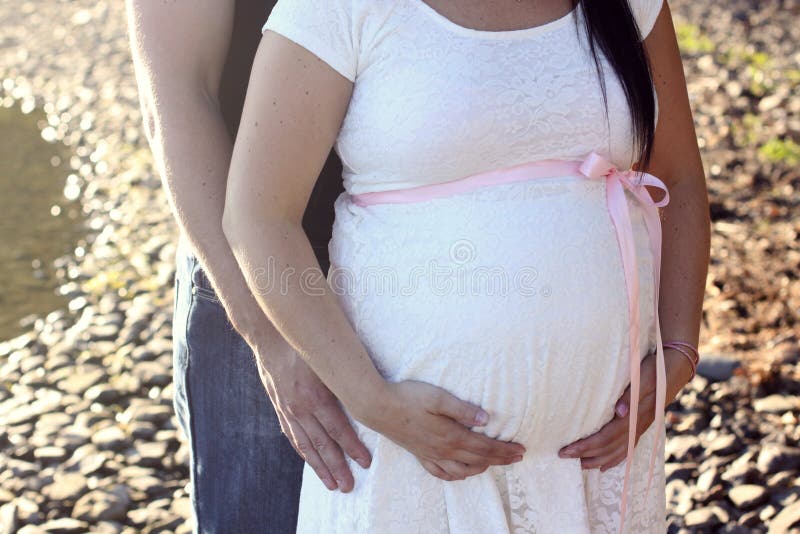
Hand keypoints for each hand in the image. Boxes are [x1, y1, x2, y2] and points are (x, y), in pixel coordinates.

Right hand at [254, 344, 370, 492]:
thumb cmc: (306, 341)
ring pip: (305, 444)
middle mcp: (300, 406)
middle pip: (321, 443)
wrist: (270, 334)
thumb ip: (346, 377)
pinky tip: (310, 461)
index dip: (352, 447)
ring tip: (332, 484)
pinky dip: (302, 451)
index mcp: (316, 393)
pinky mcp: (279, 406)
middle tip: (349, 486)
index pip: (338, 428)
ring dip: (319, 467)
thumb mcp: (328, 357)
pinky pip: (291, 434)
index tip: (365, 463)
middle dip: (337, 466)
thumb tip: (374, 390)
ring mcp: (287, 408)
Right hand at [352, 380, 526, 480]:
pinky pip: (442, 473)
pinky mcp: (420, 455)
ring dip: (481, 468)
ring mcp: (430, 455)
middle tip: (517, 457)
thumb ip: (463, 409)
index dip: (505, 450)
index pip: (485, 447)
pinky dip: (456, 475)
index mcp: (451, 436)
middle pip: (478, 460)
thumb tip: (486, 419)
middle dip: (500, 460)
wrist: (378, 407)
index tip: (521, 450)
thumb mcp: (438, 398)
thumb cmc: (408, 398)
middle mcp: (443, 451)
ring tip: (493, 463)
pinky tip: (461, 472)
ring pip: (462, 471)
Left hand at [557, 348, 693, 470]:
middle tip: (564, 456)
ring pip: (619, 452)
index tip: (567, 450)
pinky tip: (605, 465)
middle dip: (586, 454)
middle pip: (609, 448)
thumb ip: (630, 395)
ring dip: (599, 460)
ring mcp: (641, 427)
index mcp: (635, 415)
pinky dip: (616, 459)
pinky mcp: (642, 426)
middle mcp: (638, 425)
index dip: (586, 446)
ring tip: (581, 465)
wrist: (675, 369)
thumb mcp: (642, 377)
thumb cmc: (654, 370)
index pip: (605, 437)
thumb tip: (619, 412)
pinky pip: (628, 448)